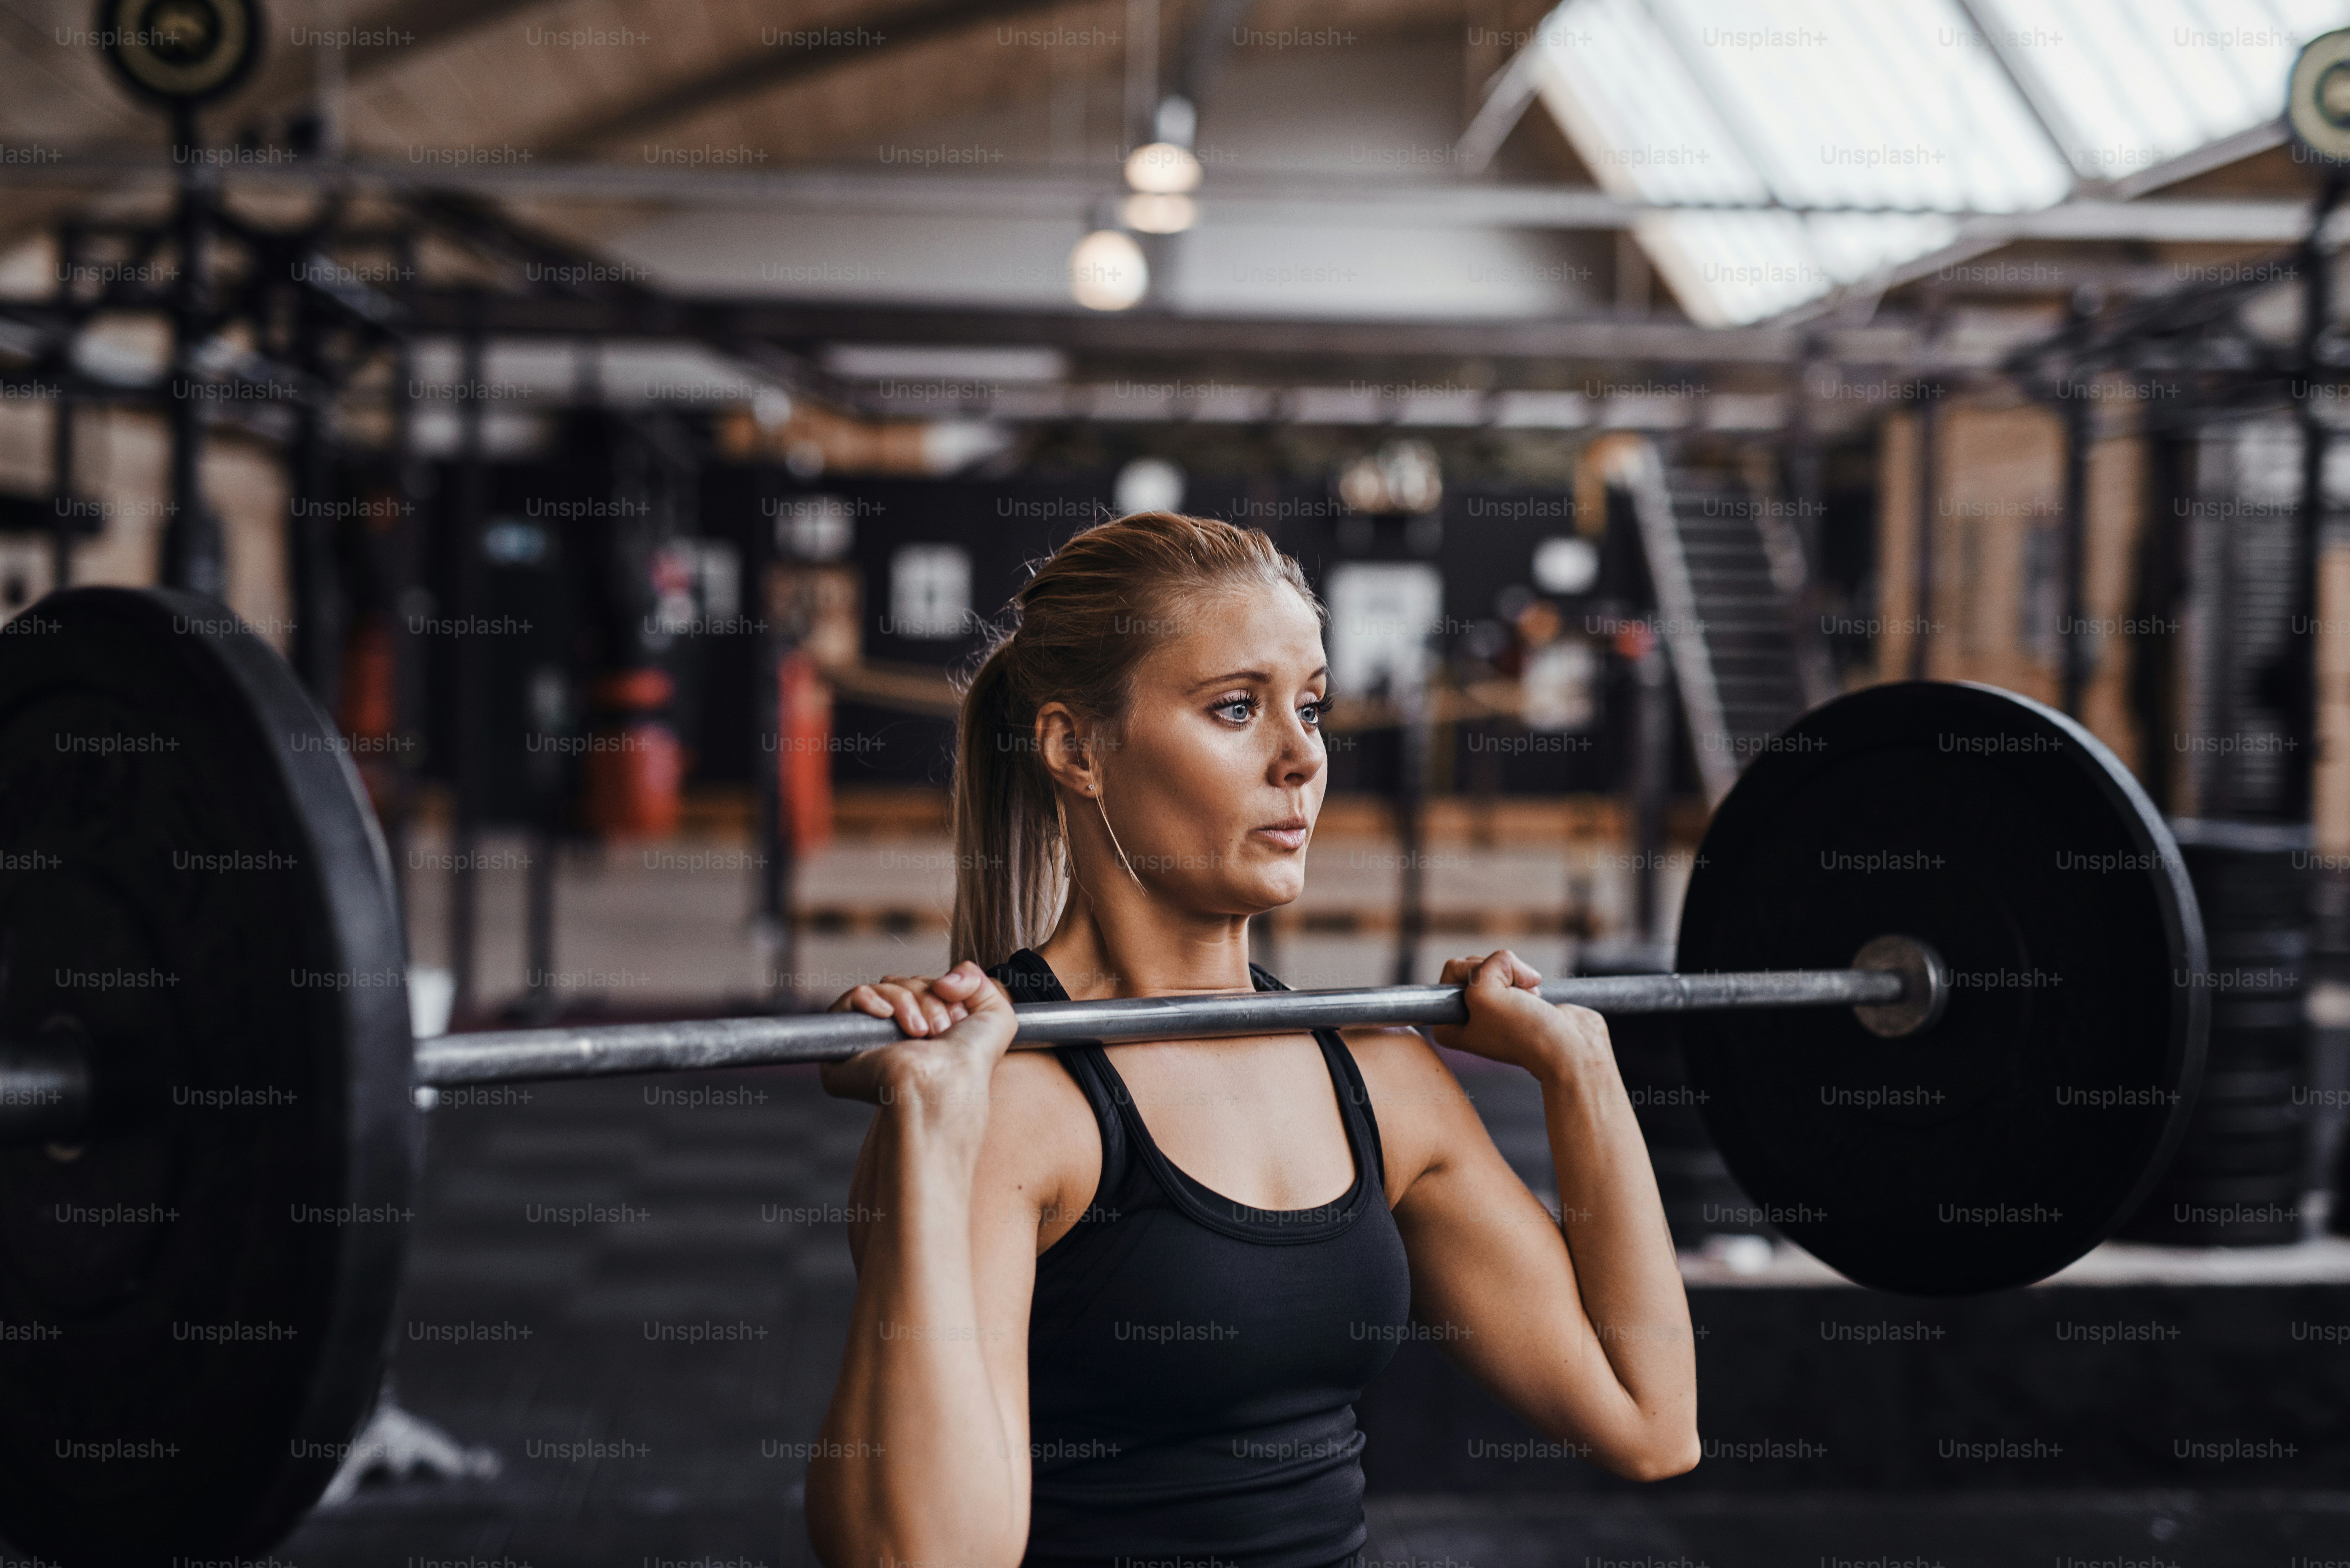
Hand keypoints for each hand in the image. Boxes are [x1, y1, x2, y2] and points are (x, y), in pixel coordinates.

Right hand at [820, 962, 1017, 1113]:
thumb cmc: (970, 1061)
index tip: (957, 1021)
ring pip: (882, 988)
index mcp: (928, 1029)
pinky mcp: (848, 1046)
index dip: (941, 992)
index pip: (924, 986)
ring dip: (905, 1002)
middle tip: (939, 1030)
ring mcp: (872, 1039)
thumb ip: (977, 979)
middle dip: (927, 998)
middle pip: (904, 984)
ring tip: (919, 1032)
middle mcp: (899, 1035)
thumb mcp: (995, 1014)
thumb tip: (942, 979)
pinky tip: (886, 1015)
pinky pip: (850, 999)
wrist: (944, 1083)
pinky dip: (870, 998)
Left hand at [1428, 949, 1608, 1078]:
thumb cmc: (1525, 1031)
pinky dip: (1528, 977)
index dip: (1477, 972)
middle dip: (1500, 974)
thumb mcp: (1484, 995)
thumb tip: (1506, 963)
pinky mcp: (1515, 1000)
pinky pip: (1516, 970)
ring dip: (1517, 977)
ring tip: (1529, 1000)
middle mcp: (1467, 1016)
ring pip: (1496, 966)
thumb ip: (1482, 966)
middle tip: (1516, 999)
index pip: (1453, 968)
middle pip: (1475, 964)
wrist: (1571, 1047)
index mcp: (1449, 1024)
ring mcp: (1492, 1008)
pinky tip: (1537, 997)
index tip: (1494, 998)